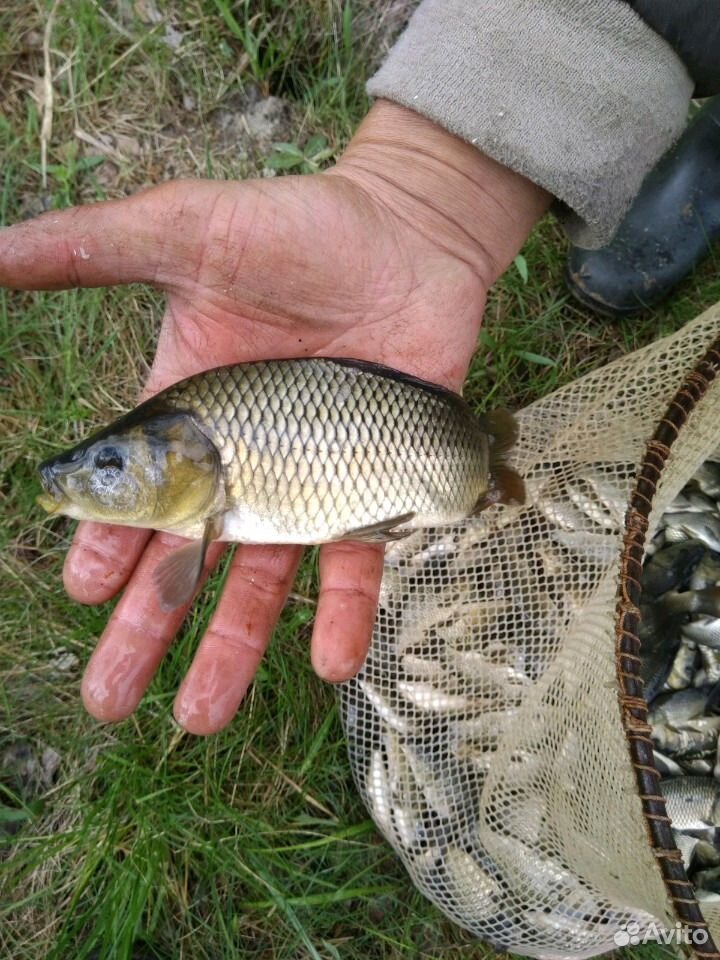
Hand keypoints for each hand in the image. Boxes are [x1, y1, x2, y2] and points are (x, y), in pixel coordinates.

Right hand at [0, 101, 547, 733]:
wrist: (409, 235)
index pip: (133, 497)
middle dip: (146, 631)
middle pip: (185, 562)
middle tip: (108, 701)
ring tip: (198, 718)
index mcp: (187, 415)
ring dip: (231, 650)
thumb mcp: (182, 230)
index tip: (82, 594)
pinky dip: (344, 613)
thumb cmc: (297, 228)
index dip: (104, 547)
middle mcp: (242, 463)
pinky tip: (328, 665)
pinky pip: (358, 562)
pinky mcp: (376, 487)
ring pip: (262, 584)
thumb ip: (88, 249)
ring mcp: (309, 482)